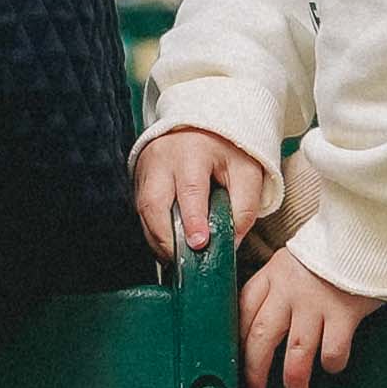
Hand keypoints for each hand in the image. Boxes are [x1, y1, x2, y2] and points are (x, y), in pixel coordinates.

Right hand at [132, 126, 274, 262]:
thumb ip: (244, 207)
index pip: (190, 190)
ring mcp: (146, 169)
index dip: (193, 219)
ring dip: (158, 239)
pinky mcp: (139, 180)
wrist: (203, 127)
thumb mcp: (247, 172)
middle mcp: (162, 159)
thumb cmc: (226, 149)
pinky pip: (141, 211)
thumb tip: (231, 243)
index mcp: (192, 152)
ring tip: (176, 258)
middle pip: (154, 203)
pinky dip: (154, 231)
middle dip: (166, 237)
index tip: (199, 243)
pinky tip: (168, 244)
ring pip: (143, 211)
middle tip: (183, 260)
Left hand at [237, 246, 378, 387]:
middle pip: (261, 339)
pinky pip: (332, 350)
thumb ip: (277, 285)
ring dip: (293, 381)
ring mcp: (316, 303)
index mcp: (272, 275)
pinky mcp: (344, 313)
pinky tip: (332, 366)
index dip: (236, 340)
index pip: (243, 311)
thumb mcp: (293, 260)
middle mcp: (288, 291)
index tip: (234, 360)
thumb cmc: (333, 251)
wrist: (371, 233)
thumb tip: (261, 321)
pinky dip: (332, 364)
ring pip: (295, 353)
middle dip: (254, 371)